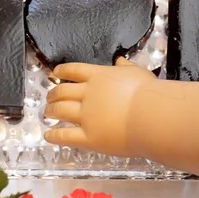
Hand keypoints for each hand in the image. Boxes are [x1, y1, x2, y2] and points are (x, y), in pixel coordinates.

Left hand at [42, 60, 157, 153]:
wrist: (151, 114)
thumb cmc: (148, 92)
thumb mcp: (138, 72)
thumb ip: (126, 67)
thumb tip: (119, 61)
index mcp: (99, 76)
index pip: (74, 70)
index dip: (62, 71)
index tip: (55, 73)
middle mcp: (88, 94)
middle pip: (63, 91)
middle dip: (53, 94)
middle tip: (49, 98)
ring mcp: (86, 116)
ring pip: (60, 111)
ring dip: (51, 111)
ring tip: (47, 113)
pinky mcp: (88, 137)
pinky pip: (65, 136)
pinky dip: (54, 136)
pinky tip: (48, 136)